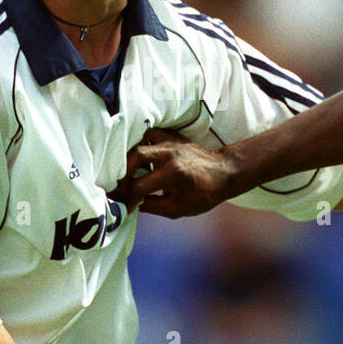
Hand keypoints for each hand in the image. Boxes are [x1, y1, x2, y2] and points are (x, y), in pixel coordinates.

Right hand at [117, 129, 236, 217]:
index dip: (129, 198)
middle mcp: (169, 154)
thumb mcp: (178, 209)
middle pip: (135, 156)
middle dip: (122, 174)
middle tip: (119, 185)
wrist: (223, 172)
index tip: (126, 204)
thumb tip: (130, 204)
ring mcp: (170, 141)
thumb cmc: (203, 194)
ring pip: (140, 141)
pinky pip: (149, 134)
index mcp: (172, 174)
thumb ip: (152, 206)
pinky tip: (138, 157)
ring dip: (129, 157)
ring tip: (126, 172)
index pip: (139, 185)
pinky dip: (140, 144)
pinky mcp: (171, 136)